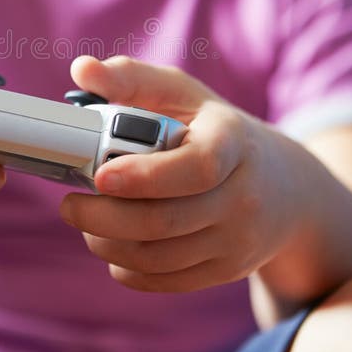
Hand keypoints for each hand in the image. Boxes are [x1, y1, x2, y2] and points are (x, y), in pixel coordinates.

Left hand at [60, 56, 304, 292]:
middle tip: (69, 206)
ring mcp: (239, 238)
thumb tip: (82, 70)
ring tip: (85, 224)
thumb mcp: (183, 93)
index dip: (145, 176)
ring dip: (109, 245)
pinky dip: (128, 269)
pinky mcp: (228, 270)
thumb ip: (131, 77)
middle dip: (105, 218)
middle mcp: (244, 194)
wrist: (282, 186)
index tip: (100, 176)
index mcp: (233, 140)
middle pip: (167, 220)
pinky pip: (169, 281)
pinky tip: (111, 247)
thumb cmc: (212, 130)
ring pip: (161, 257)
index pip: (197, 166)